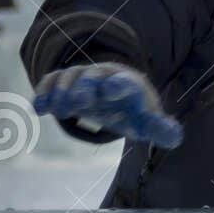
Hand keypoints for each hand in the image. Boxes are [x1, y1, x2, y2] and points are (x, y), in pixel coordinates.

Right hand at [32, 62, 183, 147]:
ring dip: (62, 90)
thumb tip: (176, 137)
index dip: (118, 85)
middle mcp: (104, 76)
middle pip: (93, 76)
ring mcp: (83, 78)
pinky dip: (44, 92)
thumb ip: (161, 129)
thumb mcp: (148, 120)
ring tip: (55, 110)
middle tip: (78, 104)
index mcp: (128, 84)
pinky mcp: (65, 84)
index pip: (124, 82)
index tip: (111, 90)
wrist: (115, 92)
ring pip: (70, 76)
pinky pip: (53, 81)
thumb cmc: (134, 109)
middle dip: (85, 87)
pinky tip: (37, 108)